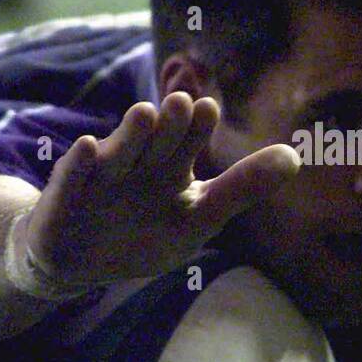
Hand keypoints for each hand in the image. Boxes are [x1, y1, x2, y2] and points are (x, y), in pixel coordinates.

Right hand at [18, 91, 298, 288]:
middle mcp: (136, 164)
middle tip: (184, 102)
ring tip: (145, 112)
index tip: (209, 108)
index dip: (195, 128)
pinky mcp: (65, 200)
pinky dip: (79, 165)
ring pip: (118, 153)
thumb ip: (242, 188)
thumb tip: (296, 156)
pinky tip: (86, 147)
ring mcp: (99, 179)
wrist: (76, 260)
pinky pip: (72, 180)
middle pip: (155, 142)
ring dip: (130, 134)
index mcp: (168, 166)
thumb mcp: (197, 218)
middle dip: (168, 124)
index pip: (186, 143)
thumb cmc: (143, 234)